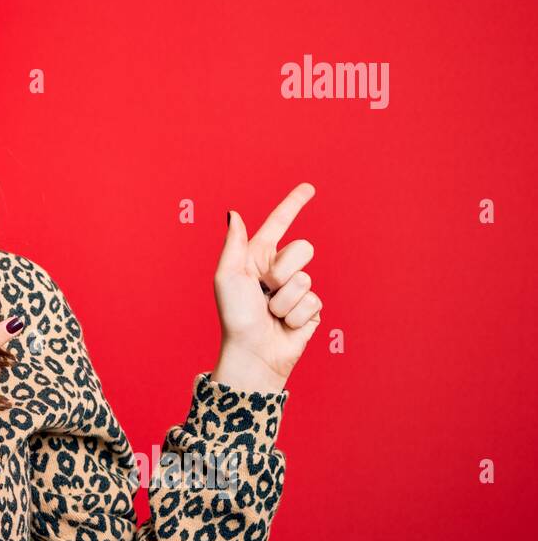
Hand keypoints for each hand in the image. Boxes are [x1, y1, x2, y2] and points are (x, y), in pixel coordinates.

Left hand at [211, 182, 322, 392]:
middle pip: (303, 248)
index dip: (294, 205)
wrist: (251, 352)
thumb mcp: (227, 277)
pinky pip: (312, 301)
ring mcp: (297, 289)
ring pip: (305, 278)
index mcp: (258, 257)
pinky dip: (294, 315)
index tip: (309, 188)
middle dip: (283, 270)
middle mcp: (280, 269)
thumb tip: (234, 213)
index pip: (279, 224)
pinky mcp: (311, 309)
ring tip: (271, 313)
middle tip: (265, 290)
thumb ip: (235, 244)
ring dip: (284, 299)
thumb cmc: (235, 316)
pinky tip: (284, 324)